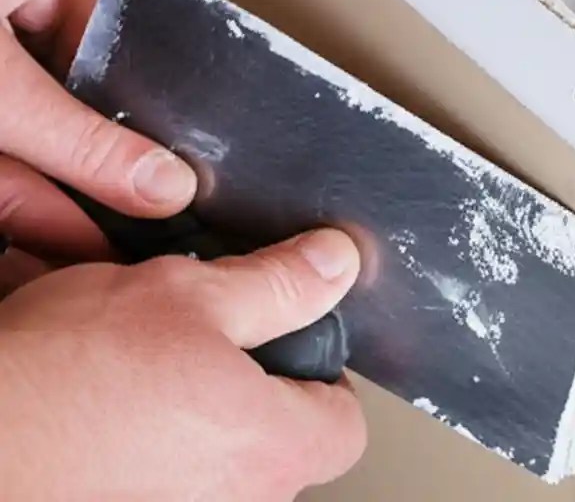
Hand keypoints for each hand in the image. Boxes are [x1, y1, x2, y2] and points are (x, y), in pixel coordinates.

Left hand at [0, 0, 195, 268]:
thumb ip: (74, 136)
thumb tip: (159, 182)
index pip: (112, 47)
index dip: (146, 114)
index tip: (179, 172)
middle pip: (70, 107)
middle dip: (107, 175)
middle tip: (155, 226)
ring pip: (23, 146)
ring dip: (63, 206)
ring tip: (115, 254)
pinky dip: (17, 204)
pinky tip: (58, 244)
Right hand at [0, 229, 367, 500]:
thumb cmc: (61, 380)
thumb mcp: (186, 297)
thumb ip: (275, 285)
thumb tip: (332, 265)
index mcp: (273, 448)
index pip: (345, 423)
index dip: (323, 374)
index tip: (291, 341)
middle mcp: (238, 501)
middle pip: (281, 442)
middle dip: (249, 387)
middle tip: (202, 346)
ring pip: (215, 458)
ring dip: (190, 412)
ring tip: (141, 372)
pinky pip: (159, 474)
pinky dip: (144, 439)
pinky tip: (108, 406)